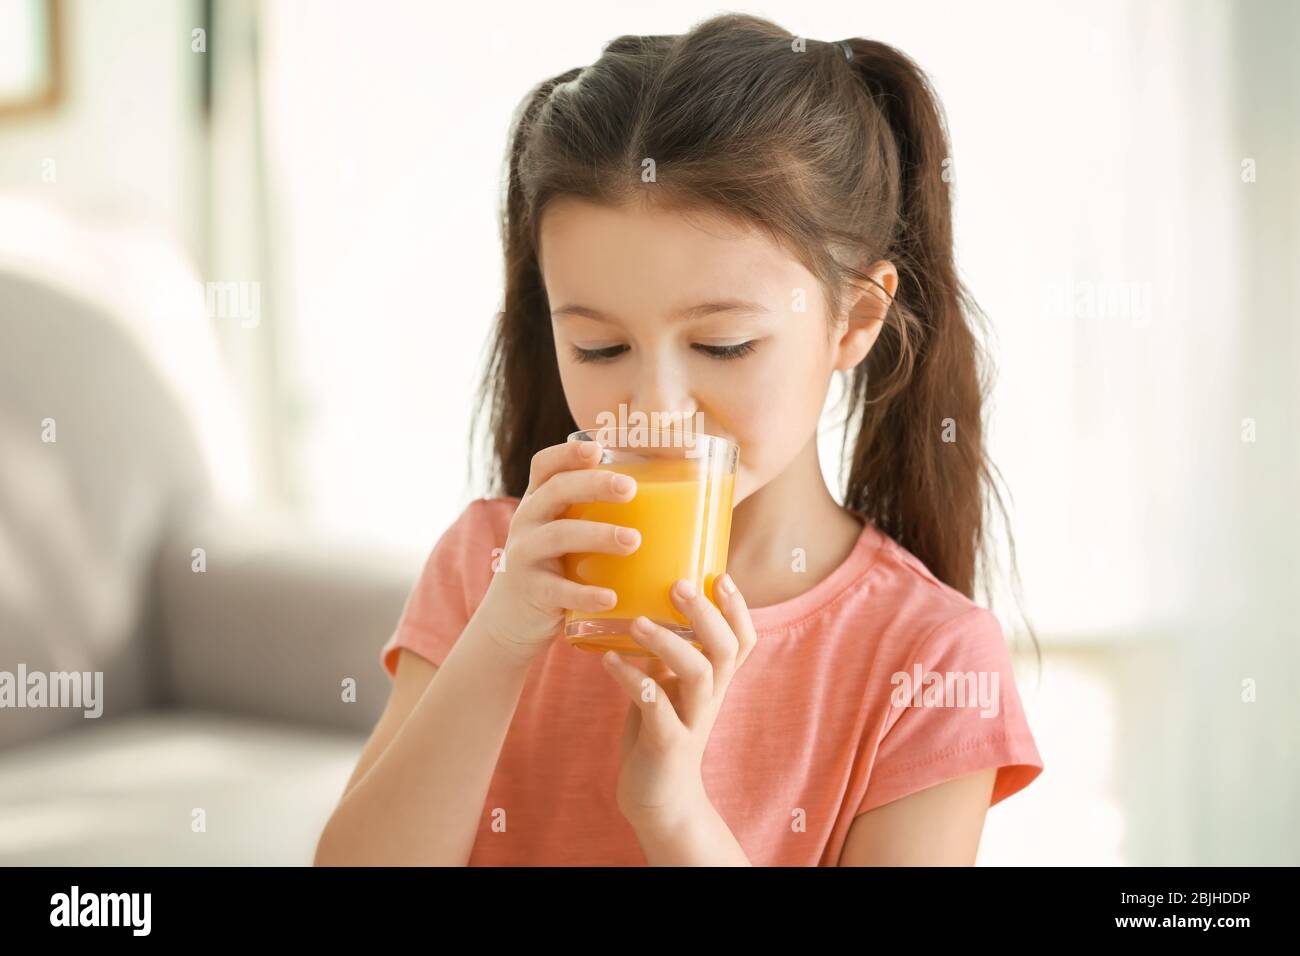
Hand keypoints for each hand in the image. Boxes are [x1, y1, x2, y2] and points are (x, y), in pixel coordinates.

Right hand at [472, 440, 640, 663]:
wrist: (512, 621)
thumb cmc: (555, 569)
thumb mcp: (565, 536)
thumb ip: (595, 517)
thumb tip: (668, 507)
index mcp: (538, 503)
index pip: (545, 466)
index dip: (567, 453)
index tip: (598, 448)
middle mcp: (527, 522)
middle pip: (556, 491)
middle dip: (593, 485)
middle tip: (630, 489)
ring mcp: (525, 556)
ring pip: (559, 536)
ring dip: (598, 535)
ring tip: (633, 541)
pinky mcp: (532, 592)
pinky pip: (559, 590)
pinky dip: (586, 593)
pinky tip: (612, 597)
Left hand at [601, 572, 757, 829]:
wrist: (660, 801)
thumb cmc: (660, 734)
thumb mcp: (668, 688)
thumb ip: (663, 654)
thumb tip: (643, 606)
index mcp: (714, 682)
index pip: (743, 640)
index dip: (738, 608)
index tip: (720, 574)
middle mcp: (710, 698)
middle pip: (727, 651)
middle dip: (707, 615)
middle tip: (679, 585)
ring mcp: (691, 722)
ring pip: (698, 676)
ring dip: (669, 644)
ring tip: (637, 622)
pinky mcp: (667, 744)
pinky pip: (656, 709)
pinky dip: (633, 681)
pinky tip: (609, 660)